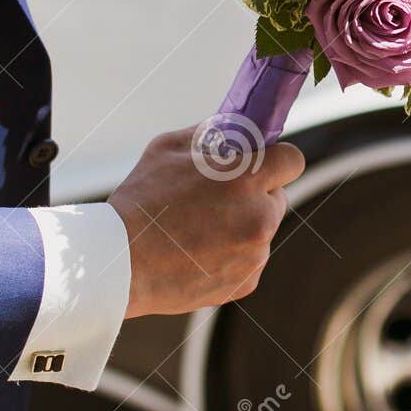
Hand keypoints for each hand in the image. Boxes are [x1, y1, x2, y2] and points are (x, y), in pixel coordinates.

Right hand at [110, 127, 305, 317]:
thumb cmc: (141, 201)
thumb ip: (209, 134)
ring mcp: (255, 255)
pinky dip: (232, 256)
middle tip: (219, 198)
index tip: (263, 163)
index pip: (292, 160)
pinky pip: (250, 260)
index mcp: (246, 180)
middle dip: (256, 194)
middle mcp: (259, 218)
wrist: (119, 263)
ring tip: (199, 229)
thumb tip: (230, 128)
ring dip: (243, 226)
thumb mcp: (168, 149)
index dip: (278, 159)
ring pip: (262, 231)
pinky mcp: (245, 283)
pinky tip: (199, 253)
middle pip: (278, 197)